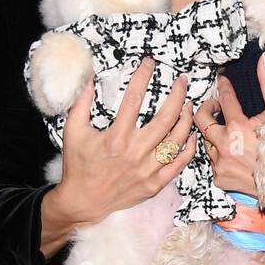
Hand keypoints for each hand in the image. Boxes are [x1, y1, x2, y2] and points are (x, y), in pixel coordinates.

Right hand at [47, 57, 195, 232]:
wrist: (84, 201)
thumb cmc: (78, 165)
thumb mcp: (73, 131)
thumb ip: (80, 103)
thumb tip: (87, 78)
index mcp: (116, 137)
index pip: (134, 99)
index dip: (143, 76)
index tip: (149, 63)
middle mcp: (135, 153)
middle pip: (166, 117)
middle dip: (177, 94)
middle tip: (181, 80)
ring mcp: (148, 170)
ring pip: (177, 140)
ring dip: (186, 119)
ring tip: (188, 104)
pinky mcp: (154, 184)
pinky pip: (179, 164)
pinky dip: (188, 148)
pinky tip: (191, 135)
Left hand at [193, 52, 264, 195]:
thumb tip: (263, 58)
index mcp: (238, 127)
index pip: (224, 99)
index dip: (223, 86)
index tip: (222, 80)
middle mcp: (224, 145)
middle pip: (201, 119)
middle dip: (206, 108)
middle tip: (215, 105)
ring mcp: (220, 164)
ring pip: (206, 142)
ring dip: (214, 134)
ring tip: (227, 132)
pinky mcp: (220, 179)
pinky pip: (213, 162)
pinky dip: (221, 155)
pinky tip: (233, 154)